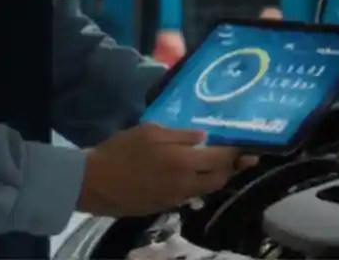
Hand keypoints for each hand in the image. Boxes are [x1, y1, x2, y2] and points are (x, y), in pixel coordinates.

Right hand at [75, 124, 255, 217]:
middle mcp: (185, 184)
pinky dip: (197, 185)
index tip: (245, 145)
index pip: (220, 160)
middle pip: (219, 180)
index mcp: (183, 162)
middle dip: (232, 168)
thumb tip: (204, 137)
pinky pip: (190, 195)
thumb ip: (181, 135)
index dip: (235, 152)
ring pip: (206, 190)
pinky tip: (194, 174)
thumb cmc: (120, 151)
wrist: (94, 182)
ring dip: (216, 178)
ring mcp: (175, 198)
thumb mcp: (150, 132)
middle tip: (240, 157)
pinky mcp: (165, 206)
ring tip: (221, 165)